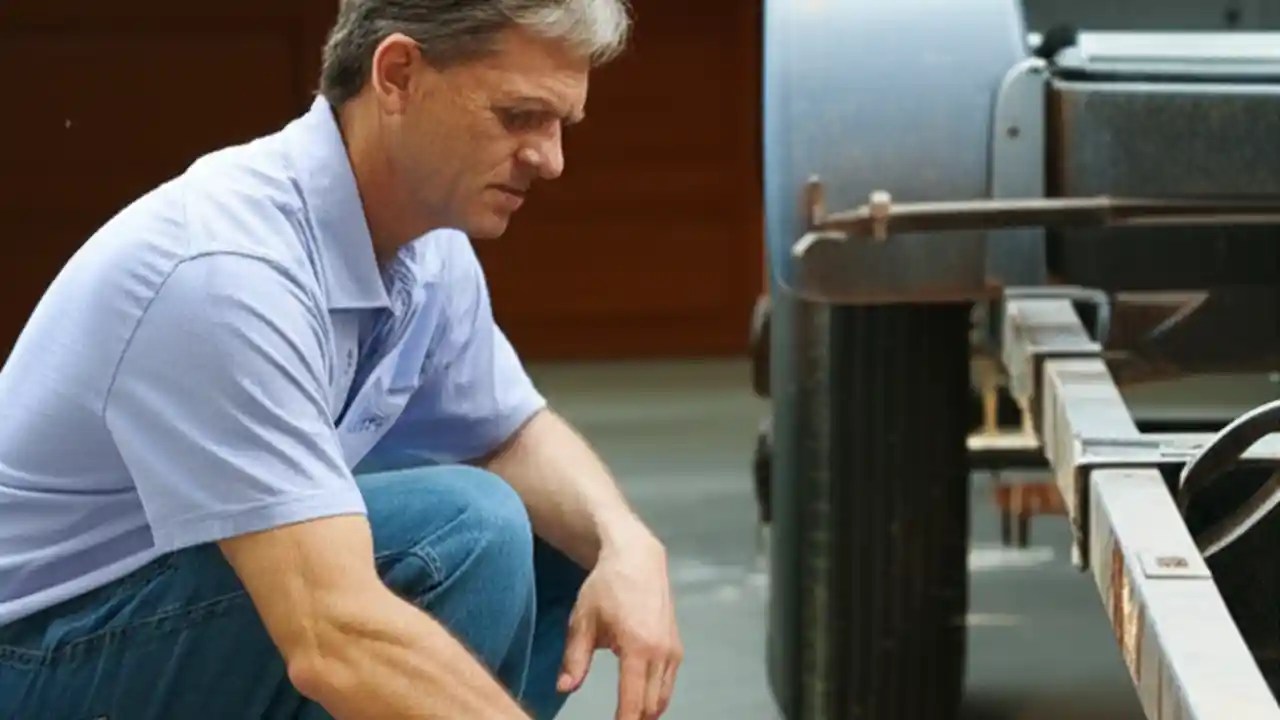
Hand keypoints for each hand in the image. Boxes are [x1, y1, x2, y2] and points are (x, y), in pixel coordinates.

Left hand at [557, 532, 682, 718]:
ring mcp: (672, 650)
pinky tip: (637, 700)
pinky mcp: (676, 646)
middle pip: (650, 706)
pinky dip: (654, 697)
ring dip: (645, 712)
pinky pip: (667, 683)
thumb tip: (564, 688)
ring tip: (625, 717)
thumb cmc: (606, 586)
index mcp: (638, 648)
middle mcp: (661, 652)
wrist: (636, 558)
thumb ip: (574, 658)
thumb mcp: (583, 621)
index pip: (632, 702)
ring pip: (662, 698)